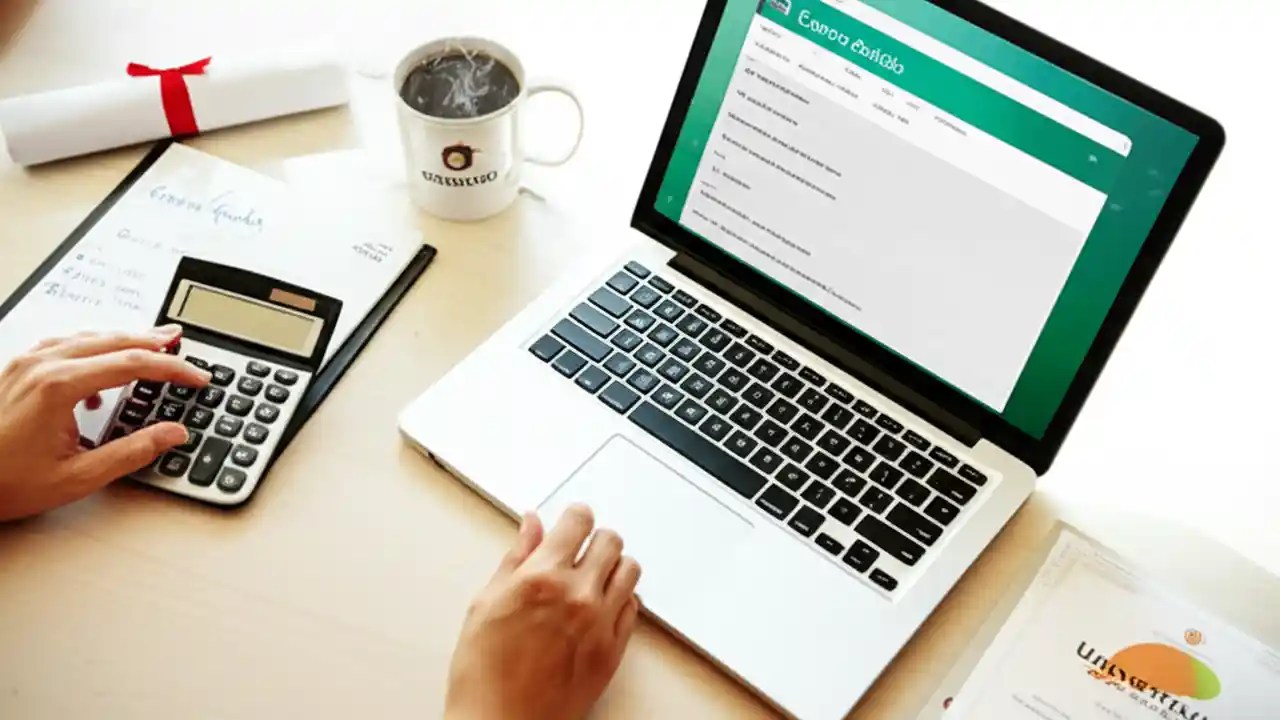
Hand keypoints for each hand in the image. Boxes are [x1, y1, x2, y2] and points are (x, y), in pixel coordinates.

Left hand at [0, 327, 210, 520]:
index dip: (172, 369)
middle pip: (112, 340)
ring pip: (87, 337)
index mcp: (59, 386)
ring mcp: (25, 364)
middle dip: (153, 341)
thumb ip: (131, 452)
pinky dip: (92, 348)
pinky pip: (62, 345)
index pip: (133, 364)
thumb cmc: (3, 482)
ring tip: (150, 342)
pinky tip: (99, 363)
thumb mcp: (77, 477)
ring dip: (123, 339)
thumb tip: (171, 434)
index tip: (195, 378)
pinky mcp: (16, 370)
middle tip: (181, 341)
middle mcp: (42, 366)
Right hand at [444, 505, 641, 719]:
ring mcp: (600, 623)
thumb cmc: (484, 672)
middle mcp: (577, 595)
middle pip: (611, 540)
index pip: (579, 520)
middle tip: (579, 552)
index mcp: (541, 577)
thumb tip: (531, 525)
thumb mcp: (486, 603)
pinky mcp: (614, 649)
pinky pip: (633, 607)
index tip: (571, 521)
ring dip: (612, 566)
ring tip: (592, 578)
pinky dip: (620, 598)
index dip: (575, 517)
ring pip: (630, 569)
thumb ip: (516, 558)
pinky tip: (599, 606)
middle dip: (594, 539)